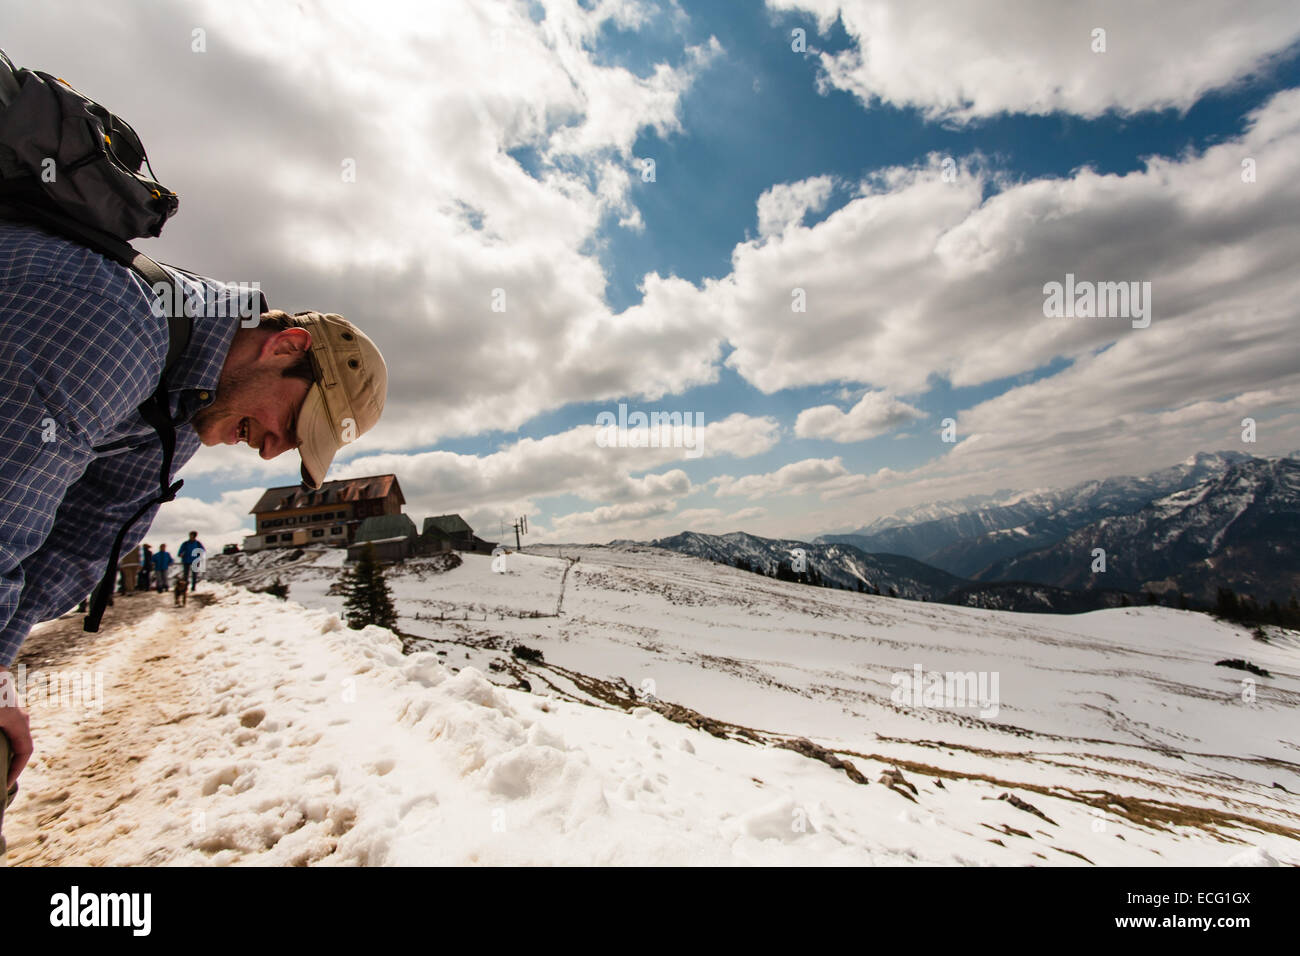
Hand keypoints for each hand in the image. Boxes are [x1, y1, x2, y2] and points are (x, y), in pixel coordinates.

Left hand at [0, 666, 31, 788]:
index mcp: (18, 721)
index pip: (25, 751)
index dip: (16, 770)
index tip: (5, 785)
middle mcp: (20, 715)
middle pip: (19, 744)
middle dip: (10, 762)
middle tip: (0, 776)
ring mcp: (13, 708)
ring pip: (12, 734)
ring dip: (5, 749)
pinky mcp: (5, 703)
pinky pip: (7, 726)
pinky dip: (2, 739)